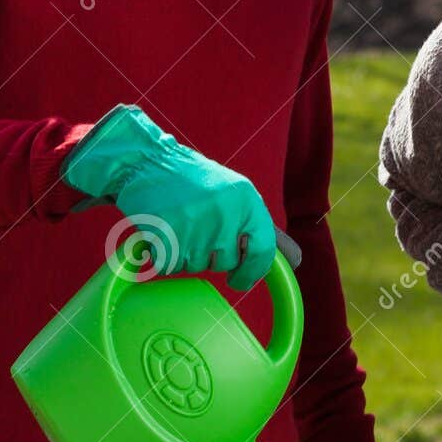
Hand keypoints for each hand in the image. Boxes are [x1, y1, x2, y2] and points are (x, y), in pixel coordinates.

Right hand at [60, 105, 275, 290]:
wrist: (146, 161)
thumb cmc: (193, 180)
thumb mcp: (236, 195)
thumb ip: (263, 228)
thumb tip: (295, 260)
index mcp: (247, 199)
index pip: (263, 250)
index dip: (252, 270)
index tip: (240, 280)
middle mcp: (226, 212)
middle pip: (225, 262)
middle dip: (209, 253)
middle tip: (196, 226)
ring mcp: (197, 224)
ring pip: (196, 265)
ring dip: (185, 254)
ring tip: (178, 223)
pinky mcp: (167, 235)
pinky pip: (169, 266)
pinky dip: (162, 256)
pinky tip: (162, 230)